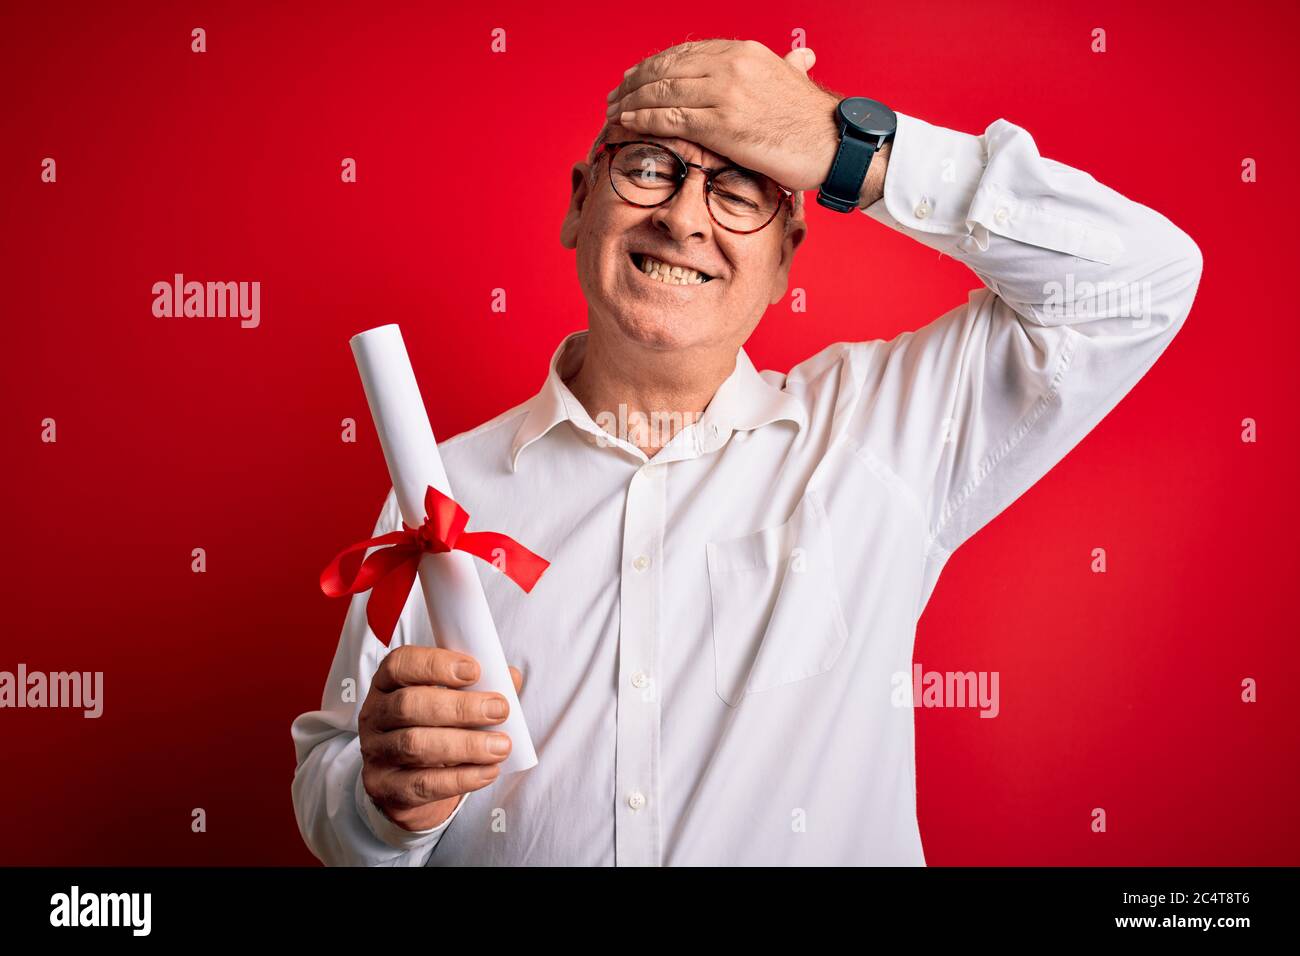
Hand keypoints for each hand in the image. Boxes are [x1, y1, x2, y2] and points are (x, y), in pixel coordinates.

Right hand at [359, 646, 522, 831]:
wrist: (409, 785)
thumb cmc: (435, 731)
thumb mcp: (450, 703)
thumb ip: (479, 686)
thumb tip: (510, 677)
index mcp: (387, 684)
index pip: (400, 664)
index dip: (436, 664)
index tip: (475, 671)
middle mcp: (374, 715)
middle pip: (409, 704)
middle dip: (460, 707)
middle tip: (499, 710)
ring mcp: (375, 752)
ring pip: (415, 745)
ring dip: (466, 745)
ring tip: (501, 746)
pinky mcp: (384, 788)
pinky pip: (422, 784)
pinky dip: (460, 778)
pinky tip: (488, 771)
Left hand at [605, 39, 841, 191]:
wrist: (834, 145)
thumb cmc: (813, 123)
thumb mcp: (795, 82)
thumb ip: (785, 69)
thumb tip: (797, 60)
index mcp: (744, 53)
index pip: (685, 52)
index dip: (655, 65)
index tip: (636, 77)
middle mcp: (732, 66)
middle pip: (667, 67)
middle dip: (635, 82)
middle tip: (615, 95)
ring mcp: (726, 93)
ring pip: (663, 90)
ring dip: (631, 100)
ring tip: (614, 111)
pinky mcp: (722, 124)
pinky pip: (671, 117)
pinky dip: (644, 118)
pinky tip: (628, 121)